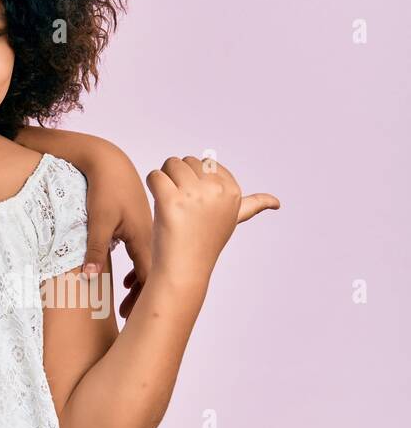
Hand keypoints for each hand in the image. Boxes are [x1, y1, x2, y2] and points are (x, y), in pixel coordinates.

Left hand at [81, 150, 152, 320]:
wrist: (108, 160)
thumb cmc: (103, 187)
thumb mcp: (98, 219)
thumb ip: (95, 249)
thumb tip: (91, 277)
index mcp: (144, 236)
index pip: (149, 277)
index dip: (141, 300)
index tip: (129, 318)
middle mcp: (150, 235)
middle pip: (151, 273)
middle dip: (141, 297)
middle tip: (127, 317)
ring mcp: (147, 229)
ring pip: (148, 263)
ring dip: (139, 283)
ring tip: (127, 301)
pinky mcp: (139, 223)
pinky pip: (142, 253)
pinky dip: (136, 268)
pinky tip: (126, 278)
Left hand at [144, 155, 279, 284]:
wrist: (184, 266)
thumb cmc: (205, 240)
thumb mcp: (232, 219)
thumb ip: (252, 206)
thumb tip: (276, 202)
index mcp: (233, 191)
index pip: (206, 162)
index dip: (195, 179)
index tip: (197, 202)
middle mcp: (217, 191)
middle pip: (187, 161)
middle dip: (178, 176)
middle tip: (180, 203)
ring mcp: (195, 195)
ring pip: (170, 164)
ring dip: (164, 179)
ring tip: (170, 202)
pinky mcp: (171, 200)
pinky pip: (155, 175)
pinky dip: (152, 184)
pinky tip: (158, 200)